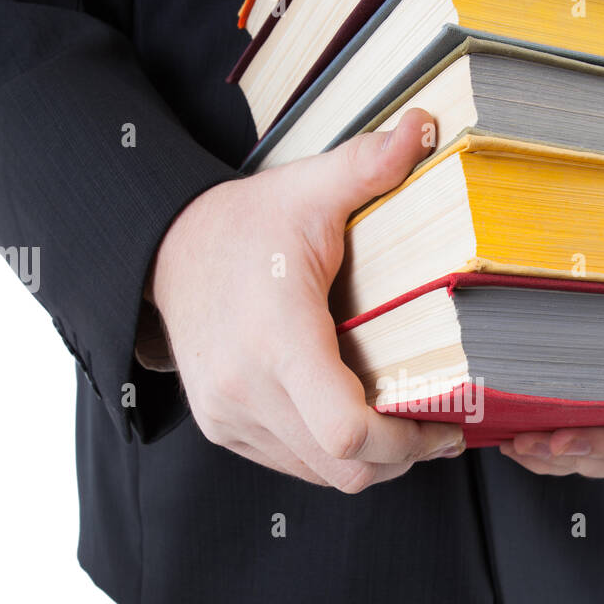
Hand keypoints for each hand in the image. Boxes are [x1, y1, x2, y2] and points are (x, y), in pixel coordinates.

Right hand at [139, 110, 463, 490]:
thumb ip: (366, 166)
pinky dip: (332, 457)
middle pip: (344, 468)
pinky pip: (293, 465)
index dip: (405, 443)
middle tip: (438, 433)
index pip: (347, 431)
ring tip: (405, 430)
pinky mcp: (224, 427)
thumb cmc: (240, 225)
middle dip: (400, 459)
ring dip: (369, 463)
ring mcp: (231, 415)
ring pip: (321, 476)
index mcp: (278, 337)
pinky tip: (357, 423)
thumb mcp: (306, 189)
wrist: (161, 251)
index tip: (443, 426)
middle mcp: (247, 388)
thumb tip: (424, 127)